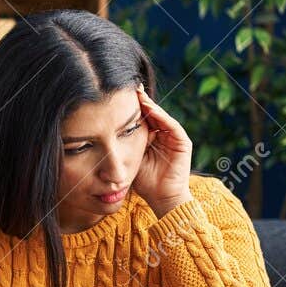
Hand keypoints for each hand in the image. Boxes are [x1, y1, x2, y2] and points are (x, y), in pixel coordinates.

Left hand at [131, 85, 193, 217]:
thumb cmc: (144, 182)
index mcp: (152, 139)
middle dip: (141, 101)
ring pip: (161, 116)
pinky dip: (160, 116)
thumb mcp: (130, 159)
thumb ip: (123, 145)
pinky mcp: (183, 142)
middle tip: (129, 87)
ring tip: (138, 94)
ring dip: (150, 105)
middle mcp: (164, 136)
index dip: (132, 109)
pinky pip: (170, 125)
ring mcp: (174, 138)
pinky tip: (149, 108)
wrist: (161, 198)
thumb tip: (102, 134)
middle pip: (152, 114)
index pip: (142, 119)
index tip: (118, 96)